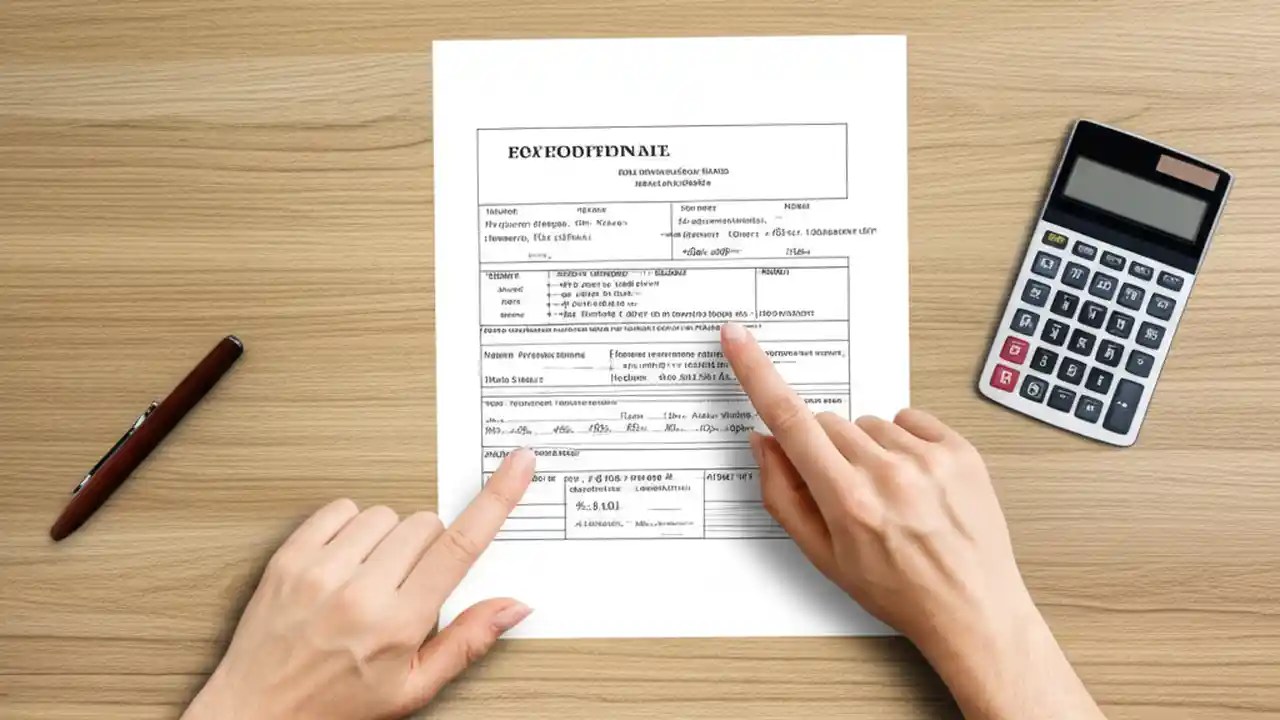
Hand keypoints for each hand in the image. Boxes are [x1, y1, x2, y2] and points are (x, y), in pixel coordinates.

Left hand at [182, 448, 535, 719]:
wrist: (256, 714)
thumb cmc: (334, 707)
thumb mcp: (412, 689)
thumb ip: (466, 642)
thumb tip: (513, 607)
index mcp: (397, 624)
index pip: (460, 547)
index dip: (496, 500)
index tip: (518, 466)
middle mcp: (359, 592)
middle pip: (424, 524)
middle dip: (430, 546)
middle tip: (412, 582)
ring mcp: (319, 571)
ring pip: (384, 514)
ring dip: (390, 537)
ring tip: (373, 575)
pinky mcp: (289, 558)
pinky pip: (339, 510)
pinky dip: (350, 526)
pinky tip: (346, 559)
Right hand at [720, 322, 1103, 719]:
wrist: (972, 608)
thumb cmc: (898, 590)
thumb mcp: (823, 557)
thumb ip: (782, 496)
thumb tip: (763, 442)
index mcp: (847, 500)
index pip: (789, 420)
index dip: (756, 373)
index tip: (738, 339)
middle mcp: (887, 473)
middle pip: (826, 423)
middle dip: (823, 449)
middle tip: (843, 490)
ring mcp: (928, 458)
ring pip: (866, 423)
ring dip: (865, 448)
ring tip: (887, 493)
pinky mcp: (959, 450)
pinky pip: (909, 419)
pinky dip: (902, 442)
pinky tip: (911, 480)